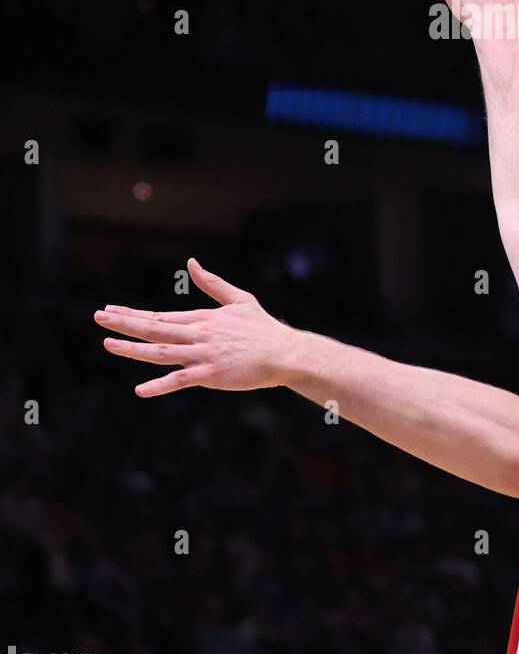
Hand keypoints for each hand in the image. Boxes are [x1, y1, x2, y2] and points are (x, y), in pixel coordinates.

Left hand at [93, 260, 295, 397]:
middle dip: (124, 323)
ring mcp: (204, 355)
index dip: (133, 314)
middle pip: (155, 329)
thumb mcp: (238, 299)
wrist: (284, 352)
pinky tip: (140, 390)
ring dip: (133, 349)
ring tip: (108, 344)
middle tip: (99, 317)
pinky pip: (181, 381)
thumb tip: (191, 263)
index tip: (110, 310)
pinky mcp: (212, 374)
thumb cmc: (262, 328)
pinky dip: (160, 386)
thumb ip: (212, 283)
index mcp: (202, 318)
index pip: (160, 316)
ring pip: (161, 352)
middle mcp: (199, 334)